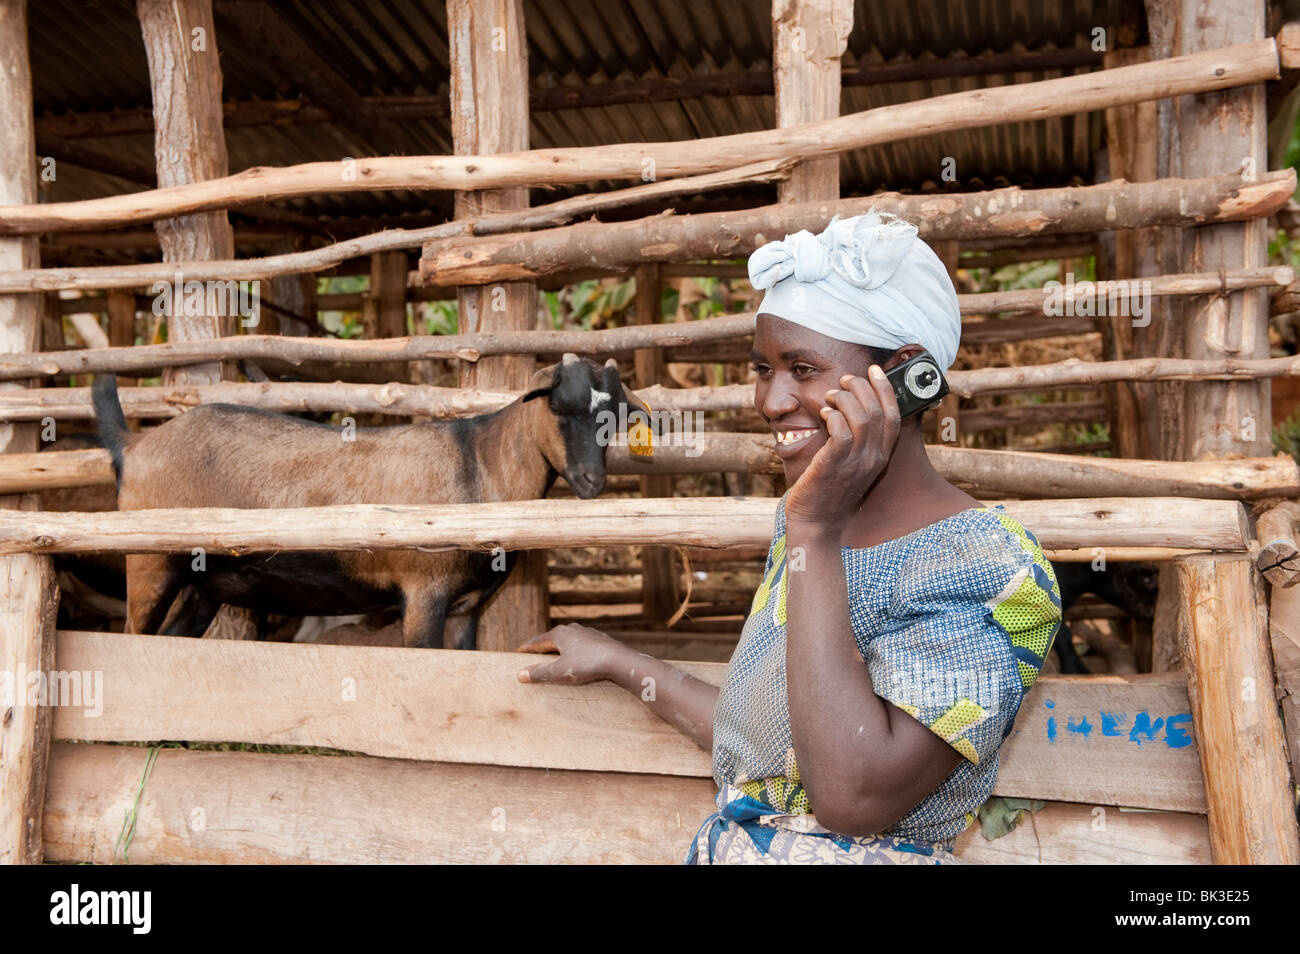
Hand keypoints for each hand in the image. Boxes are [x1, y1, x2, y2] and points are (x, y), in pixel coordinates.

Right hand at [515, 622, 629, 684]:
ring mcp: (587, 634)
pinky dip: (574, 652)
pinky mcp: (599, 641)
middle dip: (542, 647)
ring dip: (559, 649)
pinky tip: (577, 659)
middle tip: (533, 655)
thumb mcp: (559, 671)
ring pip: (568, 641)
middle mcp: (573, 629)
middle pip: (552, 639)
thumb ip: (539, 672)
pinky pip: (581, 646)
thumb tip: (520, 674)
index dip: (526, 648)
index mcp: (559, 634)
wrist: (619, 661)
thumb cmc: (587, 664)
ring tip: (554, 657)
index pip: (537, 641)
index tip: (517, 652)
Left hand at [784, 365, 901, 533]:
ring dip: (846, 398)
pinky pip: (841, 432)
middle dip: (862, 386)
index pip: (894, 416)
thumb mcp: (852, 464)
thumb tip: (849, 409)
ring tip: (832, 396)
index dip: (886, 389)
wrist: (817, 523)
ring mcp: (855, 462)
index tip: (875, 370)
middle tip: (845, 380)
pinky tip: (824, 414)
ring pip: (862, 418)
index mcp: (880, 456)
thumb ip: (856, 440)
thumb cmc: (829, 490)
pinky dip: (834, 416)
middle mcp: (873, 458)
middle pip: (879, 411)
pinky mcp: (834, 465)